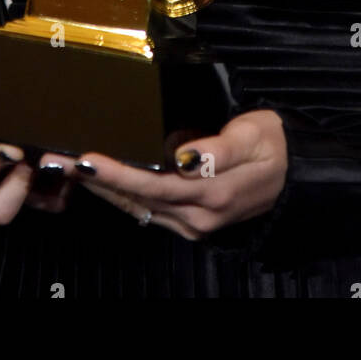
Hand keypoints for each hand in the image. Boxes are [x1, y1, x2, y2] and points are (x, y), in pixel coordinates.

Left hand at [71, 109, 286, 240]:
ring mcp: (196, 224)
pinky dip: (126, 196)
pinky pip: (151, 210)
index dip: (115, 172)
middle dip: (97, 180)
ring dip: (107, 189)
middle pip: (137, 199)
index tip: (84, 159)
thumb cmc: (274, 144)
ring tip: (73, 169)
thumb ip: (216, 148)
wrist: (299, 172)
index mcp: (210, 193)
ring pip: (140, 207)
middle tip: (62, 161)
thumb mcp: (252, 134)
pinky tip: (107, 182)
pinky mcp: (195, 224)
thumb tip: (180, 156)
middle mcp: (198, 216)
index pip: (150, 183)